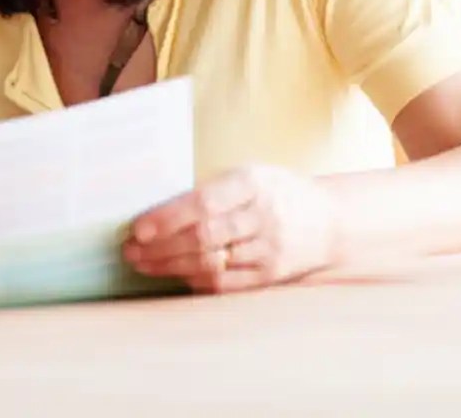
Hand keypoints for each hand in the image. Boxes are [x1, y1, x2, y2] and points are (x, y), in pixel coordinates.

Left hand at [122, 165, 338, 292]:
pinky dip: (196, 281)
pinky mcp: (272, 275)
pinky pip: (227, 285)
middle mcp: (264, 216)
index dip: (167, 218)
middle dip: (160, 247)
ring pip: (212, 264)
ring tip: (143, 263)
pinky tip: (175, 276)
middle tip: (130, 250)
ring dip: (170, 267)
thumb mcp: (249, 175)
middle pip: (204, 237)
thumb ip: (211, 189)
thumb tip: (155, 208)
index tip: (137, 228)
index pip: (203, 203)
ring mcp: (270, 249)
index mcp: (253, 183)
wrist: (330, 221)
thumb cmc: (275, 192)